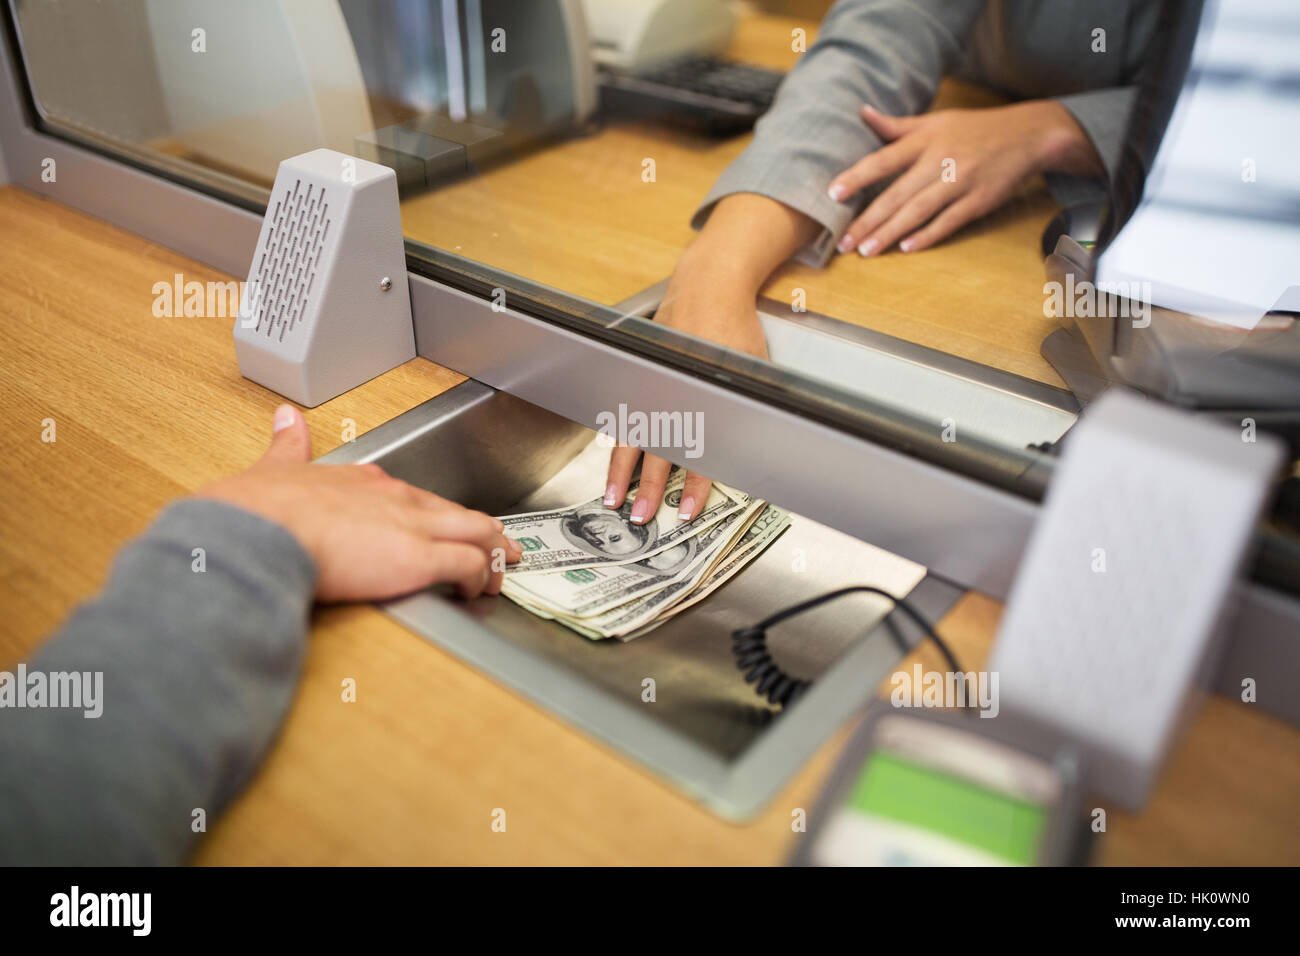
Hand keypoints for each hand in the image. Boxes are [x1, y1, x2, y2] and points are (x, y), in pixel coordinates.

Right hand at [194, 405, 520, 601]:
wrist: (256, 530)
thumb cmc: (257, 510)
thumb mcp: (276, 466)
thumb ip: (287, 445)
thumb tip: (285, 418)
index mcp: (364, 481)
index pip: (417, 495)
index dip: (436, 511)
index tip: (447, 521)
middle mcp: (395, 498)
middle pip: (457, 511)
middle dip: (485, 531)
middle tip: (502, 545)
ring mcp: (411, 526)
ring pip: (475, 532)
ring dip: (492, 554)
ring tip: (499, 572)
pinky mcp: (417, 558)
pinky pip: (467, 565)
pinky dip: (480, 576)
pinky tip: (479, 588)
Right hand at [603, 224, 774, 524]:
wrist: (708, 284)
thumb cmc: (734, 324)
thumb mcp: (754, 366)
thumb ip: (749, 406)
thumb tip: (758, 450)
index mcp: (702, 391)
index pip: (699, 449)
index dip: (695, 484)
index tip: (689, 510)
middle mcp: (672, 390)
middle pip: (658, 448)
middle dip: (649, 487)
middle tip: (642, 516)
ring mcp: (652, 383)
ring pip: (633, 436)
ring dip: (622, 471)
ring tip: (613, 498)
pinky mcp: (642, 376)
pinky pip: (627, 416)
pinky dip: (619, 443)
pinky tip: (613, 464)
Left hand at [829, 100, 1103, 256]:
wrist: (1029, 135)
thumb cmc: (975, 129)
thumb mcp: (936, 120)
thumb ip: (896, 125)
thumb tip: (862, 113)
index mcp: (926, 139)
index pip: (884, 159)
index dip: (858, 176)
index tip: (833, 193)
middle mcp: (941, 159)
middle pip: (898, 194)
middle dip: (868, 220)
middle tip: (843, 243)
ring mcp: (961, 181)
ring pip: (919, 211)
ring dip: (891, 232)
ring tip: (866, 251)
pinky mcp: (980, 200)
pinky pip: (949, 220)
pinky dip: (928, 235)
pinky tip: (907, 248)